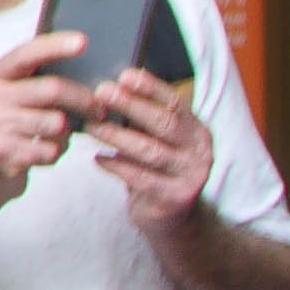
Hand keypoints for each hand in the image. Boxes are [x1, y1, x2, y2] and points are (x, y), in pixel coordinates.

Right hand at [0, 31, 90, 207]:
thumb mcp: (10, 100)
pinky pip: (49, 150)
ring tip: (58, 137)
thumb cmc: (7, 131)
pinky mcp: (1, 152)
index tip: (83, 41)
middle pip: (52, 89)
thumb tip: (86, 72)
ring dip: (66, 133)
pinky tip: (43, 153)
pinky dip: (55, 153)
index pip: (26, 54)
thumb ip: (34, 83)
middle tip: (99, 109)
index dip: (56, 46)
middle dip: (84, 99)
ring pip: (55, 122)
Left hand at [78, 68, 216, 232]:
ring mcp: (190, 175)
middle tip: (100, 92)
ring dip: (117, 136)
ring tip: (91, 127)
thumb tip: (107, 87)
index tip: (124, 74)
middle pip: (165, 123)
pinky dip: (117, 166)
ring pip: (151, 151)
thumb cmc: (154, 168)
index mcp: (195, 130)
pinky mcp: (174, 198)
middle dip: (131, 105)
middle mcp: (199, 150)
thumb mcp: (155, 140)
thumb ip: (140, 119)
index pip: (174, 103)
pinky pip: (141, 179)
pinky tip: (98, 158)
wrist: (170, 215)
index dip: (150, 88)